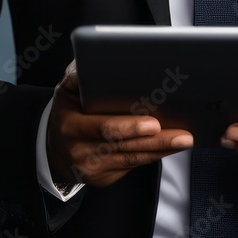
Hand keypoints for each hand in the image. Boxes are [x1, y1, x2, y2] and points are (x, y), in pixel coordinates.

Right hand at [46, 60, 192, 187]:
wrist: (53, 148)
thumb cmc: (67, 111)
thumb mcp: (67, 90)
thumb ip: (80, 75)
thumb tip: (98, 59)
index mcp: (71, 126)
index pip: (104, 128)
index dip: (130, 127)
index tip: (153, 123)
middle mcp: (81, 152)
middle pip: (125, 147)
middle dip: (157, 140)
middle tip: (183, 135)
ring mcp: (93, 169)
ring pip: (133, 158)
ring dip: (162, 149)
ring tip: (185, 140)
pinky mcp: (104, 178)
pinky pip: (133, 166)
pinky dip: (154, 155)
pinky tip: (170, 146)